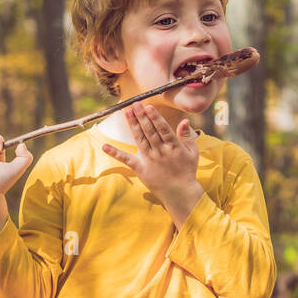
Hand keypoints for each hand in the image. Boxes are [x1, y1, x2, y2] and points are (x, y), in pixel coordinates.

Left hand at [102, 104, 203, 219]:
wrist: (180, 193)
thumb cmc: (187, 171)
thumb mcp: (192, 152)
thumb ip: (186, 136)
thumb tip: (184, 120)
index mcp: (173, 147)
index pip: (163, 129)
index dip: (155, 118)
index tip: (148, 107)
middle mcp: (160, 152)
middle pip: (149, 131)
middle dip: (142, 117)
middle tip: (135, 104)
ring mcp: (149, 160)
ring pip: (140, 140)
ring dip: (133, 125)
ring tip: (127, 112)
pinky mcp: (141, 169)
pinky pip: (127, 160)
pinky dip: (115, 153)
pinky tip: (105, 146)